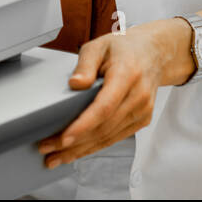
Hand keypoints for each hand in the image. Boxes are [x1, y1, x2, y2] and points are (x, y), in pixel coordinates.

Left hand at [36, 20, 190, 167]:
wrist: (153, 53)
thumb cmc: (125, 48)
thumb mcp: (99, 45)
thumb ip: (85, 63)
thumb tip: (75, 84)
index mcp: (128, 74)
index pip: (105, 106)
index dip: (83, 125)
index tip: (64, 138)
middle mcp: (138, 95)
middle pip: (103, 127)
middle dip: (73, 142)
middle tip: (47, 148)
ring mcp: (142, 110)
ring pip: (108, 137)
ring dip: (81, 150)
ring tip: (56, 156)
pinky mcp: (141, 120)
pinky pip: (115, 138)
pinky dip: (94, 146)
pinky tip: (77, 151)